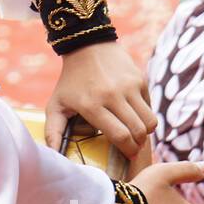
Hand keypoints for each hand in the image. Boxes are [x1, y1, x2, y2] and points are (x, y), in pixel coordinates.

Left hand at [46, 41, 155, 158]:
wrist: (87, 46)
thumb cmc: (70, 82)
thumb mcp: (55, 104)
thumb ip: (53, 131)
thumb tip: (53, 155)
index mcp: (92, 105)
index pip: (120, 135)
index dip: (127, 151)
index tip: (126, 157)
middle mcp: (113, 95)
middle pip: (137, 131)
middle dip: (137, 146)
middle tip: (132, 149)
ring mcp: (129, 86)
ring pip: (149, 121)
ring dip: (145, 132)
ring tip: (136, 135)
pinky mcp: (139, 80)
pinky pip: (150, 106)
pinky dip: (146, 116)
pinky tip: (134, 116)